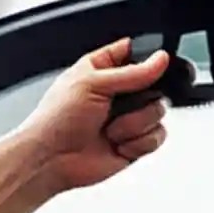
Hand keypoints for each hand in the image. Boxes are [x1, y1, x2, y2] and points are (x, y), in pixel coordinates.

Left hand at [21, 37, 171, 191]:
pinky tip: (118, 145)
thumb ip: (132, 73)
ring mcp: (128, 118)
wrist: (52, 160)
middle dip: (141, 99)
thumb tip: (160, 60)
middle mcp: (118, 93)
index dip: (147, 56)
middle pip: (155, 85)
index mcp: (102, 69)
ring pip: (158, 112)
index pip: (134, 52)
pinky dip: (138, 143)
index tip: (152, 63)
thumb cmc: (57, 119)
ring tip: (111, 130)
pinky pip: (157, 136)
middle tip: (122, 105)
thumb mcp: (92, 84)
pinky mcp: (135, 142)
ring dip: (135, 124)